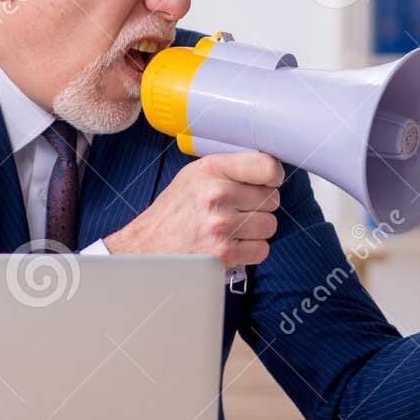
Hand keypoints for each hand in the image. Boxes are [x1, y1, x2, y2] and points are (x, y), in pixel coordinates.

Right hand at [103, 151, 283, 268]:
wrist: (146, 246)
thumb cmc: (174, 211)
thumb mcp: (194, 176)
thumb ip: (229, 169)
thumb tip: (269, 169)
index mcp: (211, 169)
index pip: (267, 167)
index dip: (273, 177)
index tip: (268, 182)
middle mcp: (217, 194)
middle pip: (272, 199)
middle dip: (260, 207)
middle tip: (238, 212)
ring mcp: (221, 225)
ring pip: (270, 225)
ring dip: (256, 231)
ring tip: (233, 229)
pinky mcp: (223, 253)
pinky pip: (262, 250)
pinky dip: (251, 251)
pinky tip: (232, 246)